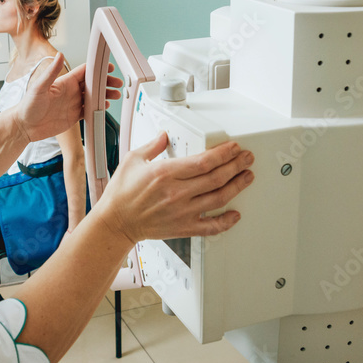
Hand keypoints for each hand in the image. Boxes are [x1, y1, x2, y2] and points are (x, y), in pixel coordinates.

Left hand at [14, 53, 121, 141]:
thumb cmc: (28, 106)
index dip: (97, 69)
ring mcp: (73, 103)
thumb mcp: (39, 87)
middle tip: (117, 83)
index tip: (108, 67)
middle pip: (93, 84)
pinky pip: (89, 110)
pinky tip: (105, 107)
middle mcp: (71, 91)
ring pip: (93, 97)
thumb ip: (51, 71)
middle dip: (106, 82)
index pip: (85, 72)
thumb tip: (59, 55)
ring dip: (105, 95)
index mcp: (65, 82)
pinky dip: (98, 108)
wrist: (25, 126)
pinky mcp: (73, 116)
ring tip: (116, 95)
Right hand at [96, 132, 253, 243]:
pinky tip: (235, 214)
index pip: (203, 161)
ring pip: (218, 198)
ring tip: (247, 176)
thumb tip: (165, 135)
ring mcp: (182, 212)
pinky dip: (226, 221)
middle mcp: (176, 192)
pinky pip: (211, 227)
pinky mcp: (183, 227)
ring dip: (237, 186)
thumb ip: (153, 146)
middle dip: (236, 165)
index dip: (223, 153)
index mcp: (165, 173)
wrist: (115, 222)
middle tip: (246, 159)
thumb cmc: (121, 194)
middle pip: (216, 177)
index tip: (233, 148)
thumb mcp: (133, 160)